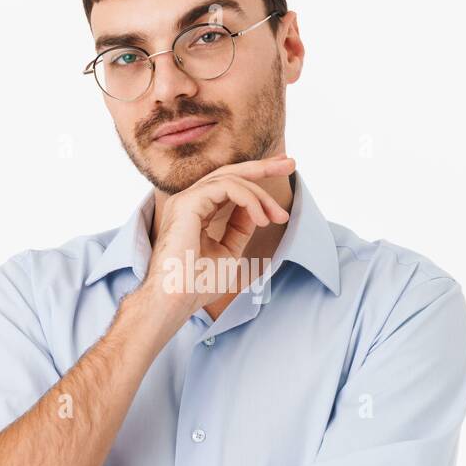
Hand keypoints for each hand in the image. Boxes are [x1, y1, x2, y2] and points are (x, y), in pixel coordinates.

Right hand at [135, 155, 294, 327]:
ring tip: (278, 217)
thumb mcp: (228, 252)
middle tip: (291, 163)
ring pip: (231, 179)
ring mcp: (186, 200)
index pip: (228, 185)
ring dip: (261, 195)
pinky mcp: (187, 203)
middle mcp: (188, 201)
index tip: (283, 176)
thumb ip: (239, 229)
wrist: (175, 302)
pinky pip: (226, 187)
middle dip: (263, 167)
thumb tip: (256, 210)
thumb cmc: (196, 285)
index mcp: (195, 211)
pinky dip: (249, 200)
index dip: (256, 180)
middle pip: (229, 172)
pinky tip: (261, 219)